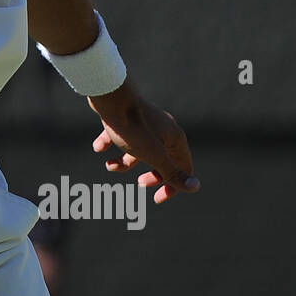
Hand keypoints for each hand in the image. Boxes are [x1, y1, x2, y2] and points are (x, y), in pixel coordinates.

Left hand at [87, 85, 199, 204]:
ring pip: (138, 149)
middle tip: (139, 183)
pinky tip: (99, 147)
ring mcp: (144, 122)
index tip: (156, 199)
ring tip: (110, 166)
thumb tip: (196, 187)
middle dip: (151, 174)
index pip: (184, 168)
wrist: (109, 96)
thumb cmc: (132, 127)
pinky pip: (120, 135)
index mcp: (175, 138)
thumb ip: (172, 172)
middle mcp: (163, 129)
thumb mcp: (153, 155)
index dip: (173, 186)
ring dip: (124, 162)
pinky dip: (110, 144)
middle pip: (163, 160)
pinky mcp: (125, 116)